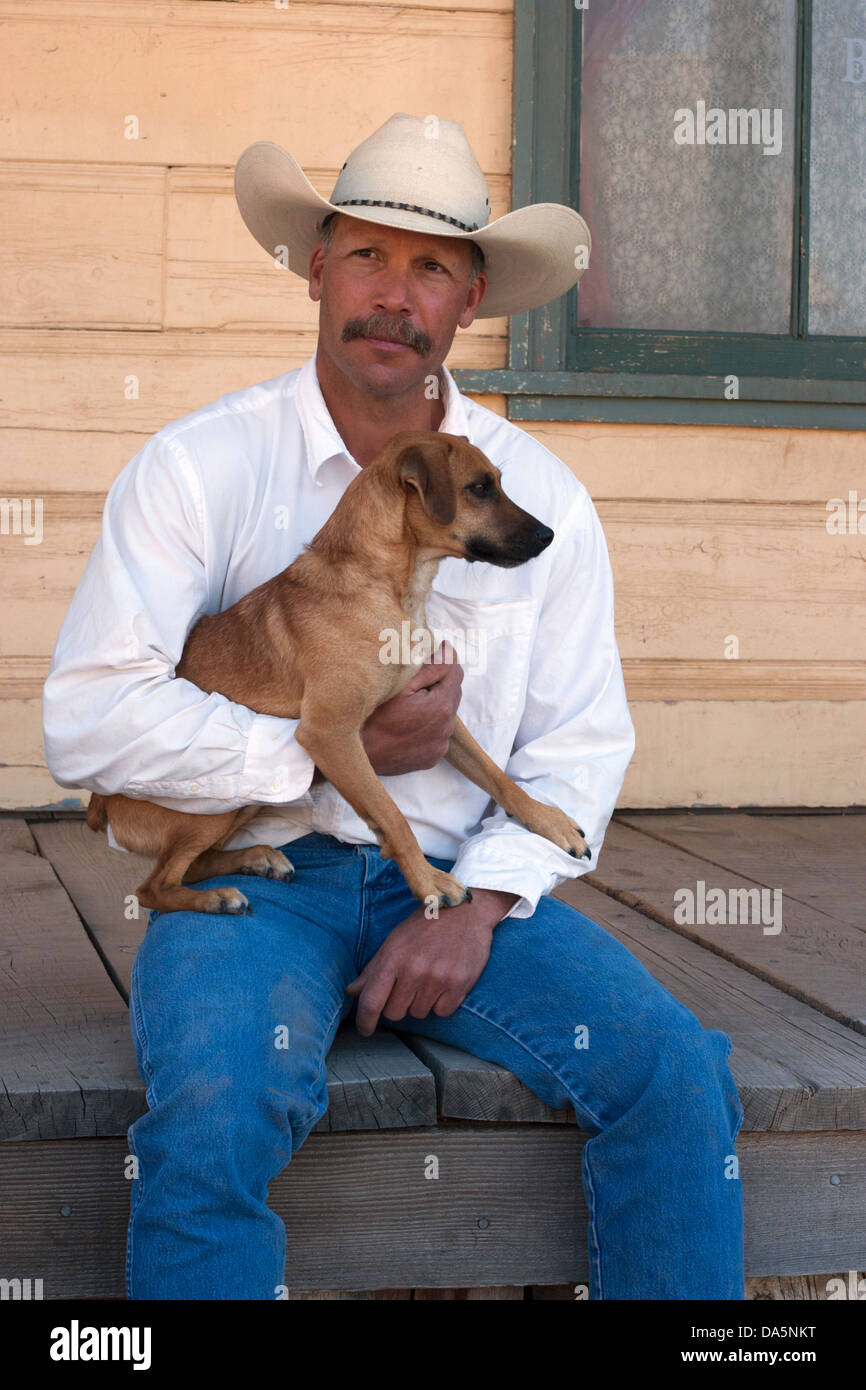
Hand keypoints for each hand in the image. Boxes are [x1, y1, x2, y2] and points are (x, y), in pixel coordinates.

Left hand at [345, 887, 518, 1035]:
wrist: (465, 912)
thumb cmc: (425, 926)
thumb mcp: (394, 941)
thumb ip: (373, 970)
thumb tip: (351, 992)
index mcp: (393, 958)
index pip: (371, 1001)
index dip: (364, 1021)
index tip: (365, 1029)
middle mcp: (414, 970)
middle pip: (394, 1013)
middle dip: (398, 1004)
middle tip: (408, 985)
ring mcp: (437, 979)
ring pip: (418, 1014)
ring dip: (421, 1002)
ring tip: (429, 978)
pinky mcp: (459, 985)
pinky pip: (442, 1012)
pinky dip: (442, 1003)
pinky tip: (445, 982)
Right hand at [361, 639, 463, 775]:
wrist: (356, 753)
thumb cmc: (372, 716)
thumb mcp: (399, 685)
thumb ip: (431, 666)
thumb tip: (449, 650)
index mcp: (441, 706)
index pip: (456, 672)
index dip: (443, 661)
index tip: (429, 656)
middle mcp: (445, 729)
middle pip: (452, 694)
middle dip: (438, 684)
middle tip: (414, 680)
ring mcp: (438, 746)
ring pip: (444, 715)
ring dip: (433, 705)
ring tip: (409, 703)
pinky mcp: (430, 758)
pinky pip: (436, 735)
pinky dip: (427, 726)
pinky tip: (407, 723)